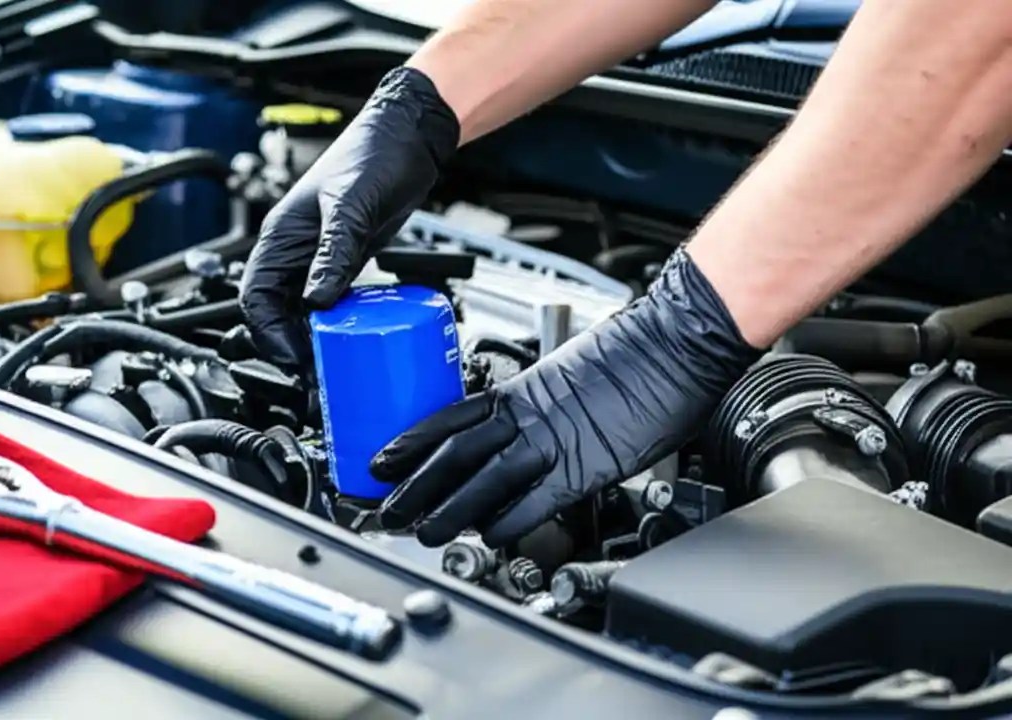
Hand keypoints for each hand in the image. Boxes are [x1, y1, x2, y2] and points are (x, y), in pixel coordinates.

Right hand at [239, 66, 459, 367]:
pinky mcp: (345, 260)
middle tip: (315, 367)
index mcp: (280, 235)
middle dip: (289, 342)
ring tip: (331, 360)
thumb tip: (317, 300)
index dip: (269, 332)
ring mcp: (318, 257)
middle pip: (275, 310)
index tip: (294, 354)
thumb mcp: (350, 207)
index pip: (256, 296)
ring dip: (312, 336)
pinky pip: (331, 301)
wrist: (408, 138)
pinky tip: (351, 334)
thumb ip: (333, 254)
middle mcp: (293, 250)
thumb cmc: (373, 155)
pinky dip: (336, 322)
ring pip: (301, 310)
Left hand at [371, 248, 761, 547]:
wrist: (678, 339)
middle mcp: (529, 415)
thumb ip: (537, 401)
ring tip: (422, 532)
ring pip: (482, 481)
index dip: (410, 440)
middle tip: (385, 508)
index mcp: (522, 389)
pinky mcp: (585, 467)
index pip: (449, 417)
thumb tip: (517, 421)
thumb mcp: (567, 371)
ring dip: (448, 510)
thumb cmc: (634, 349)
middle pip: (453, 453)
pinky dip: (508, 522)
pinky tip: (489, 536)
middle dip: (414, 484)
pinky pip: (534, 502)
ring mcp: (554, 442)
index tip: (381, 459)